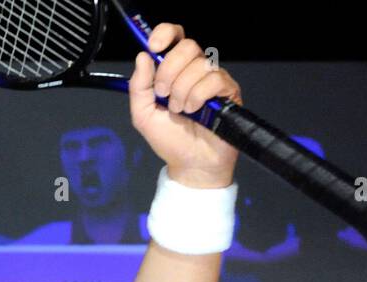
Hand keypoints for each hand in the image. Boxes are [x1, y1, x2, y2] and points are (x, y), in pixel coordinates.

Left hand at [128, 24, 240, 187]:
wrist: (190, 164)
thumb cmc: (170, 139)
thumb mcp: (143, 114)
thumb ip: (138, 87)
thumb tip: (142, 57)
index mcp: (174, 70)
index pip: (175, 36)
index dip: (165, 34)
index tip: (154, 47)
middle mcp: (194, 70)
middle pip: (187, 46)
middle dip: (169, 71)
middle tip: (163, 95)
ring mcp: (213, 79)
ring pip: (198, 65)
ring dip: (181, 91)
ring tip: (180, 111)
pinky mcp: (228, 90)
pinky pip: (213, 79)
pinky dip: (197, 96)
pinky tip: (194, 111)